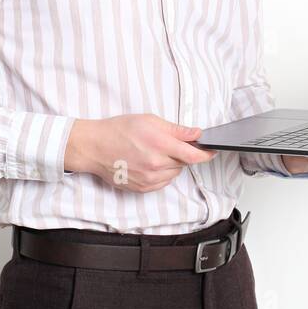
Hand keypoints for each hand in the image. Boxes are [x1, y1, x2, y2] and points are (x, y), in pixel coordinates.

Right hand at [65, 114, 215, 191]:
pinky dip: (162, 174)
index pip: (194, 155)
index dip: (207, 153)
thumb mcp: (150, 121)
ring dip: (171, 164)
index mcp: (160, 145)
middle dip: (182, 154)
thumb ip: (176, 130)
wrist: (95, 147)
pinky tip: (148, 163)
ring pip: (174, 174)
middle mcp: (157, 165)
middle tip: (166, 144)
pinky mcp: (143, 188)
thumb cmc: (119, 130)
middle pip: (184, 163)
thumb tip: (197, 133)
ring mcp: (149, 179)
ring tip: (154, 152)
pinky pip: (163, 183)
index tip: (212, 151)